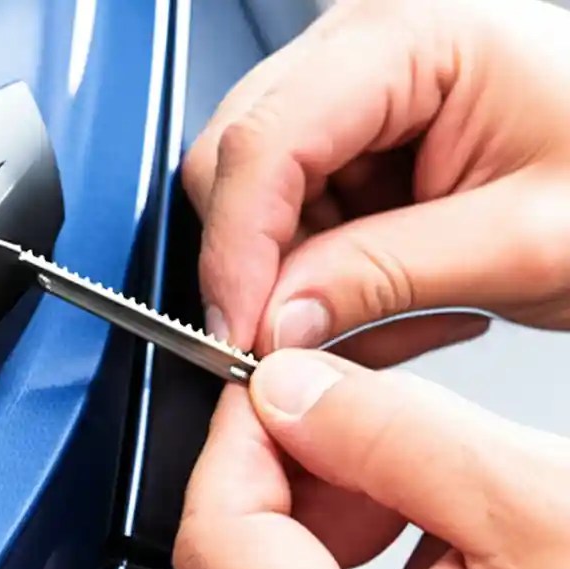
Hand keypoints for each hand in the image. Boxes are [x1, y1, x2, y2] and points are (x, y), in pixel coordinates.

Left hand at [174, 350, 569, 568]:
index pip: (217, 542)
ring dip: (317, 517)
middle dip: (277, 475)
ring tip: (409, 476)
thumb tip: (287, 390)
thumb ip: (393, 437)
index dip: (239, 441)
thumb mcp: (540, 506)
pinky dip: (351, 565)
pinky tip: (427, 536)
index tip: (280, 381)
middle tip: (343, 413)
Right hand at [182, 0, 569, 360]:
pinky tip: (390, 295)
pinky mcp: (362, 130)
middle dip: (259, 261)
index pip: (266, 140)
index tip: (237, 332)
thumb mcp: (523, 242)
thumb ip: (383, 278)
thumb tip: (274, 322)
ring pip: (258, 191)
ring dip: (297, 274)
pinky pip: (297, 207)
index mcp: (410, 34)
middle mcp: (368, 43)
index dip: (237, 246)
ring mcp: (359, 84)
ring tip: (387, 319)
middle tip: (293, 340)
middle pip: (240, 157)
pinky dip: (325, 269)